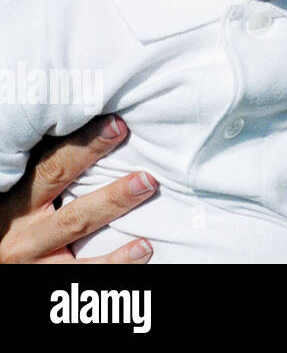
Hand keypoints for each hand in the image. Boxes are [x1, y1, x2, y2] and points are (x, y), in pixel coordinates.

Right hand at [0, 116, 156, 263]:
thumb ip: (49, 179)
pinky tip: (144, 248)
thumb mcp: (21, 203)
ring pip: (79, 241)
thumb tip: (95, 137)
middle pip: (73, 212)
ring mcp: (37, 264)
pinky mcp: (49, 284)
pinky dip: (118, 264)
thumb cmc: (13, 227)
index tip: (118, 125)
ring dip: (115, 222)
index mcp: (18, 206)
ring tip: (148, 205)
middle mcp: (25, 236)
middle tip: (147, 178)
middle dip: (111, 194)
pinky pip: (87, 276)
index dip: (85, 146)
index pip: (52, 171)